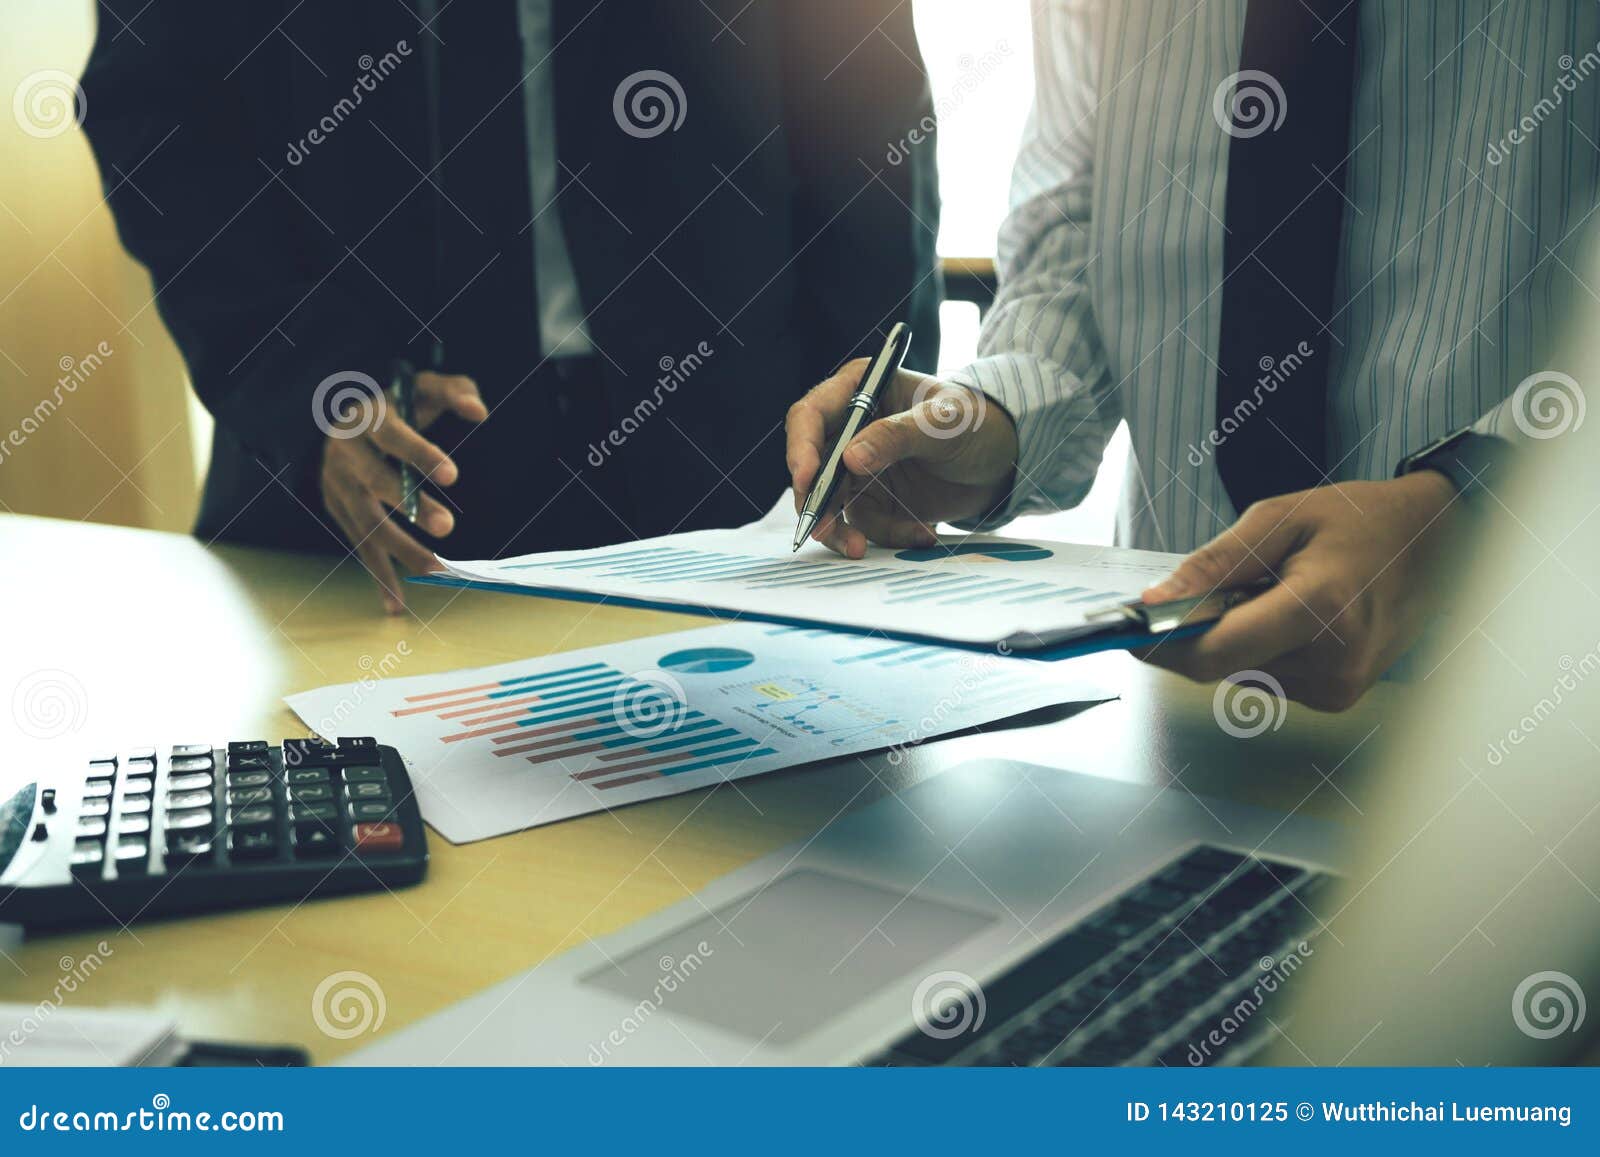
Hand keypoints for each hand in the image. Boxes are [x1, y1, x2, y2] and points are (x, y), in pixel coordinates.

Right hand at [320, 371, 487, 613]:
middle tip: (447, 527)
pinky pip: (359, 546)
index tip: (453, 475)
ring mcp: (337, 486)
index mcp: (367, 419)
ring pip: (366, 522)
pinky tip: (396, 604)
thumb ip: (453, 391)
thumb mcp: (421, 387)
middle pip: (375, 482)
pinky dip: (378, 575)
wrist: (343, 420)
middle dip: (410, 507)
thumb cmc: (396, 405)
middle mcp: (345, 453)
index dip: (420, 454)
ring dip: (398, 549)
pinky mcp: (337, 512)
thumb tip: (478, 411)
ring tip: (435, 571)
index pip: (392, 435)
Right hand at [784, 359, 1018, 556]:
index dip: (801, 448)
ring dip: (842, 530)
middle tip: (822, 529)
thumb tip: (849, 458)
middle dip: (814, 501)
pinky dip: (889, 535)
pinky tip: (924, 534)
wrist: (1002, 459)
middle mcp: (850, 429)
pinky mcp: (874, 499)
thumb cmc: (975, 422)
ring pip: (829, 503)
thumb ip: (896, 436)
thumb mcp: (942, 423)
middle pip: (811, 466)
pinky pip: (865, 525)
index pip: (810, 416)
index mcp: (858, 391)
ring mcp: (859, 467)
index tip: (806, 480)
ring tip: (860, 550)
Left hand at [1135, 472, 1465, 710]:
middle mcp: (1333, 663)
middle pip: (1220, 664)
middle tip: (1211, 584)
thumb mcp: (1278, 519)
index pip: (1216, 652)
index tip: (1127, 628)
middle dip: (1198, 630)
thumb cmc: (1359, 521)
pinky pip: (1265, 675)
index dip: (1162, 645)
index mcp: (1321, 611)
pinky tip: (1287, 612)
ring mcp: (1339, 687)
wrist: (1435, 542)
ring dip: (1232, 635)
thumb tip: (1154, 603)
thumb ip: (1212, 565)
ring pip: (1239, 671)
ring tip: (1271, 589)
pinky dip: (1258, 645)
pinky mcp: (1338, 697)